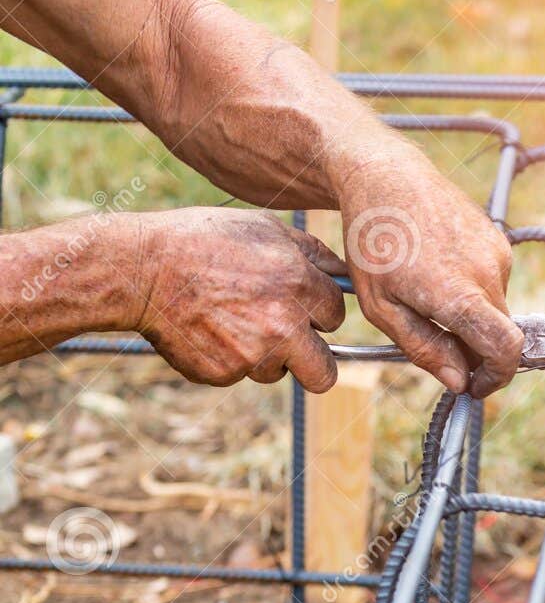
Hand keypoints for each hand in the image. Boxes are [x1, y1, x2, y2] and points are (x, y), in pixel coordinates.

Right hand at [131, 209, 346, 392]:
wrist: (143, 268)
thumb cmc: (203, 239)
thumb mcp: (263, 228)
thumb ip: (311, 254)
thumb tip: (345, 273)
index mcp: (299, 286)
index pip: (336, 318)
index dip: (319, 311)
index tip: (304, 306)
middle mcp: (283, 326)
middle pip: (325, 375)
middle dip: (314, 362)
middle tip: (294, 344)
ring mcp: (253, 356)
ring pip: (277, 372)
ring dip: (265, 355)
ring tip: (232, 320)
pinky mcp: (224, 374)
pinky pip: (240, 374)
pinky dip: (229, 357)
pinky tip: (208, 328)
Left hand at [333, 135, 521, 398]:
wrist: (385, 176)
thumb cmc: (375, 242)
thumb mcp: (383, 309)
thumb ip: (424, 349)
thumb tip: (459, 382)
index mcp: (460, 295)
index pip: (506, 352)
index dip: (495, 379)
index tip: (475, 387)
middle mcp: (489, 274)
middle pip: (500, 334)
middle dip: (477, 350)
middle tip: (440, 345)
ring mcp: (497, 252)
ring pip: (495, 308)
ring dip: (471, 317)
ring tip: (427, 295)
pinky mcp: (496, 238)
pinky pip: (492, 281)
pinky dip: (473, 291)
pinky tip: (437, 270)